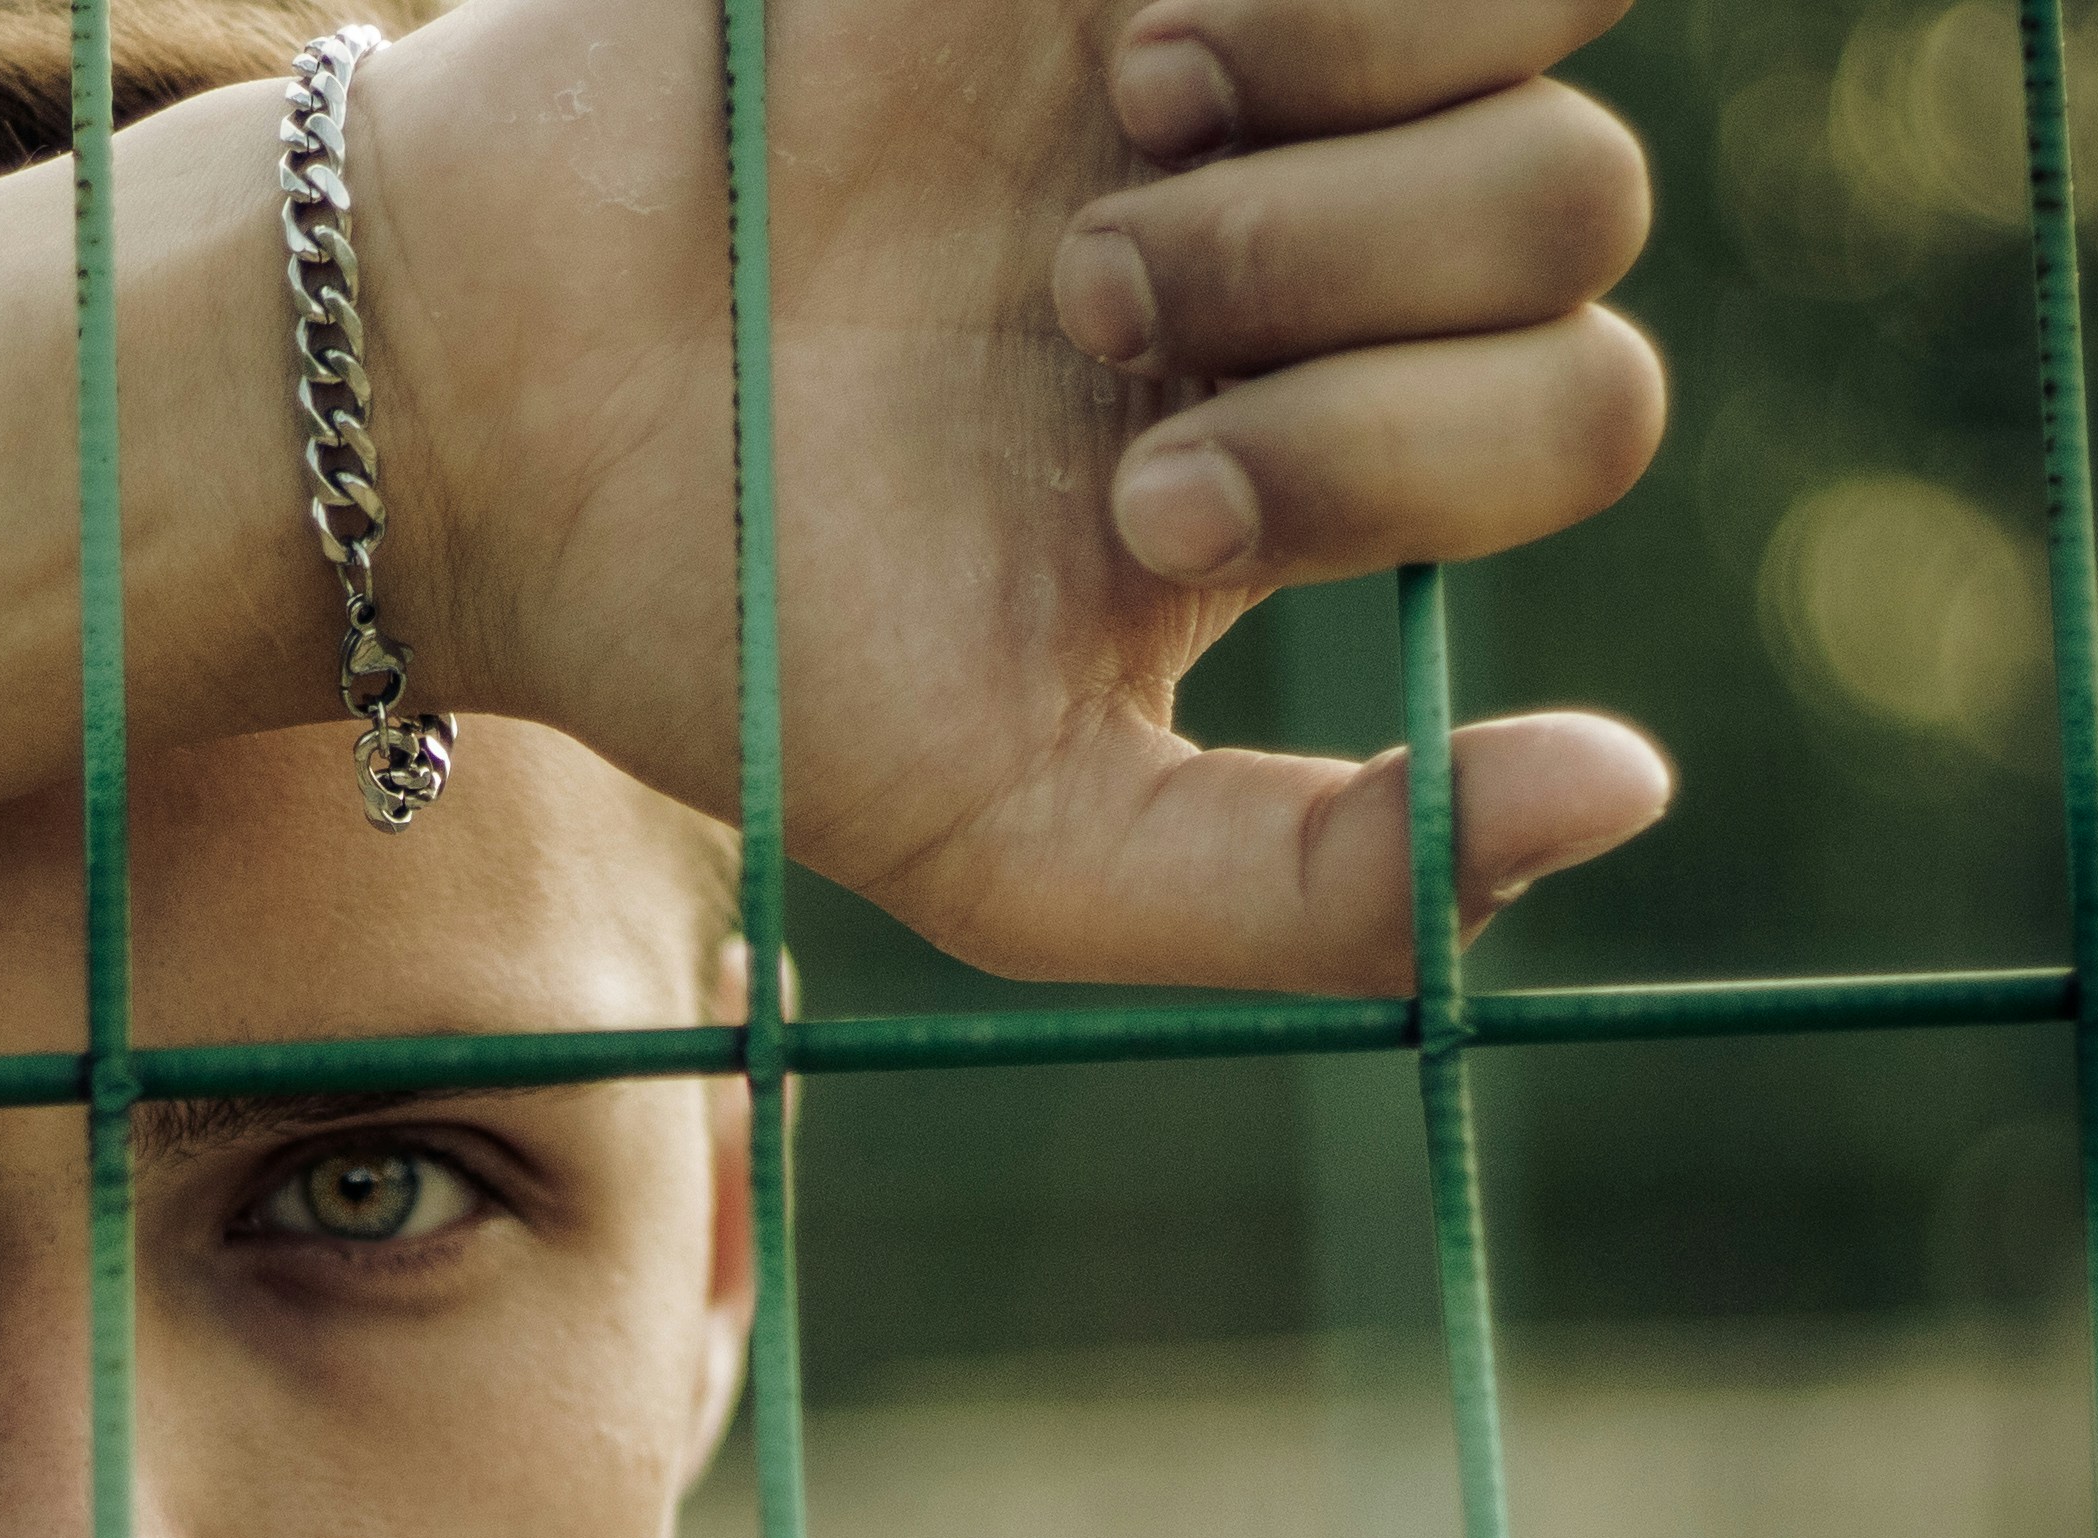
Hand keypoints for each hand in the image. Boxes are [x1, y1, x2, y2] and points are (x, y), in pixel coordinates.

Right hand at [375, 0, 1669, 989]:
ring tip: (1121, 123)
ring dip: (1344, 88)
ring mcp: (1232, 17)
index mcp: (1315, 422)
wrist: (468, 402)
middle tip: (1076, 312)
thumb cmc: (732, 627)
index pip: (1575, 403)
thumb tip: (1629, 787)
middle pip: (1573, 198)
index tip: (1130, 495)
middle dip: (1344, 282)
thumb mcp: (1022, 848)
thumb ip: (1317, 890)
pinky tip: (1124, 19)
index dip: (1394, 451)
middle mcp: (1308, 217)